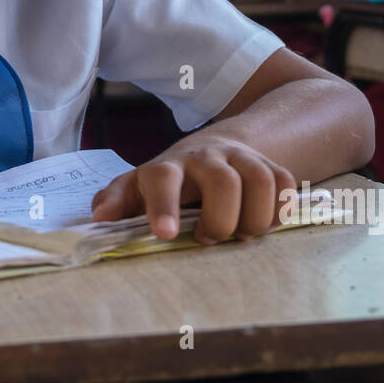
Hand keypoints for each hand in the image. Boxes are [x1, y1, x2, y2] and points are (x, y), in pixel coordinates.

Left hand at [89, 137, 295, 243]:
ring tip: (240, 235)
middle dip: (220, 220)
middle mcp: (206, 157)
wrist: (220, 145)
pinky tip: (262, 223)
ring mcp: (241, 158)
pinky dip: (278, 211)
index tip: (165, 234)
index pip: (163, 177)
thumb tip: (99, 220)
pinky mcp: (269, 163)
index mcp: (169, 166)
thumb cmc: (173, 179)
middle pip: (223, 182)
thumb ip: (118, 201)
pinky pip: (284, 183)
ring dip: (253, 218)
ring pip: (259, 181)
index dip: (163, 205)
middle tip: (208, 237)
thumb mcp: (140, 187)